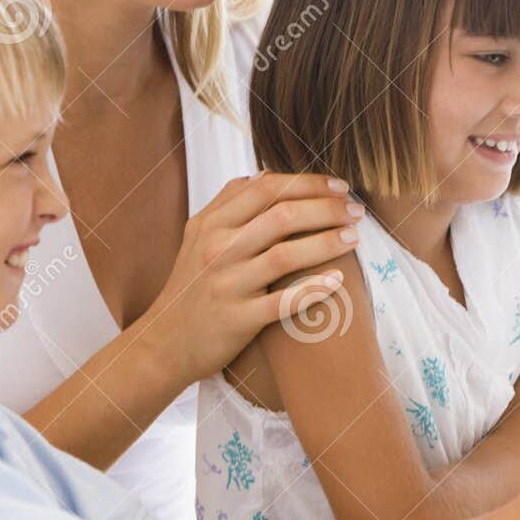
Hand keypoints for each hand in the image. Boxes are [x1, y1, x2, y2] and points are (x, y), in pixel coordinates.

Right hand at [134, 172, 361, 380]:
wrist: (163, 344)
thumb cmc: (190, 286)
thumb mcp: (198, 236)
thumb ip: (229, 203)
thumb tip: (267, 175)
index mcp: (211, 224)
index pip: (267, 189)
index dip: (308, 183)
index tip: (340, 187)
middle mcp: (217, 249)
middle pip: (282, 217)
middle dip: (327, 209)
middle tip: (356, 211)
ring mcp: (226, 285)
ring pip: (286, 256)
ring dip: (327, 243)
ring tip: (354, 238)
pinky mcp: (237, 320)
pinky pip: (282, 302)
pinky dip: (313, 289)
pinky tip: (338, 280)